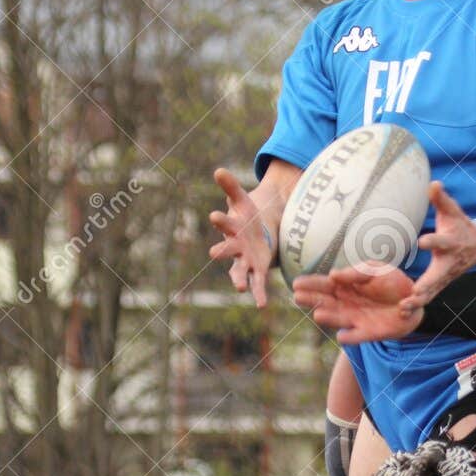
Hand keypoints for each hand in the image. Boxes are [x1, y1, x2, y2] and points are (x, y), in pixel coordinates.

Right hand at [208, 168, 274, 307]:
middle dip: (222, 250)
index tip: (215, 215)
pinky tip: (261, 305)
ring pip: (239, 271)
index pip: (224, 223)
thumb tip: (218, 170)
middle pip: (227, 249)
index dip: (220, 220)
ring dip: (239, 279)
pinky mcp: (258, 270)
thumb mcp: (243, 199)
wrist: (261, 230)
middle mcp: (234, 246)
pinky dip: (258, 294)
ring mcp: (245, 260)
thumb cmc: (249, 216)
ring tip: (240, 287)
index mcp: (231, 228)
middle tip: (213, 252)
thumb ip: (231, 187)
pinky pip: (258, 283)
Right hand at [293, 263, 424, 343]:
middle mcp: (346, 303)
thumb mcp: (375, 270)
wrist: (414, 299)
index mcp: (345, 286)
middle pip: (325, 302)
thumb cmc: (390, 281)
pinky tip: (342, 336)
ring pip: (338, 318)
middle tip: (297, 297)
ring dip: (329, 317)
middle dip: (312, 299)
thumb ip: (356, 273)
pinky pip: (357, 336)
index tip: (296, 284)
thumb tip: (333, 275)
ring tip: (319, 314)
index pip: (324, 285)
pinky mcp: (369, 332)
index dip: (310, 284)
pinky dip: (350, 337)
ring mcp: (356, 318)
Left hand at [409, 182, 475, 306]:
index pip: (442, 241)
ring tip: (404, 308)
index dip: (433, 241)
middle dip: (427, 284)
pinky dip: (417, 305)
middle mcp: (449, 262)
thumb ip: (442, 199)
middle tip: (415, 292)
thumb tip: (433, 184)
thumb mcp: (453, 211)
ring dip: (419, 300)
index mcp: (451, 242)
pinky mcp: (442, 283)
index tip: (422, 242)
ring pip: (433, 290)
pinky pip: (429, 296)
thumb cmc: (460, 225)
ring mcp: (446, 276)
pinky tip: (403, 314)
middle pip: (438, 275)